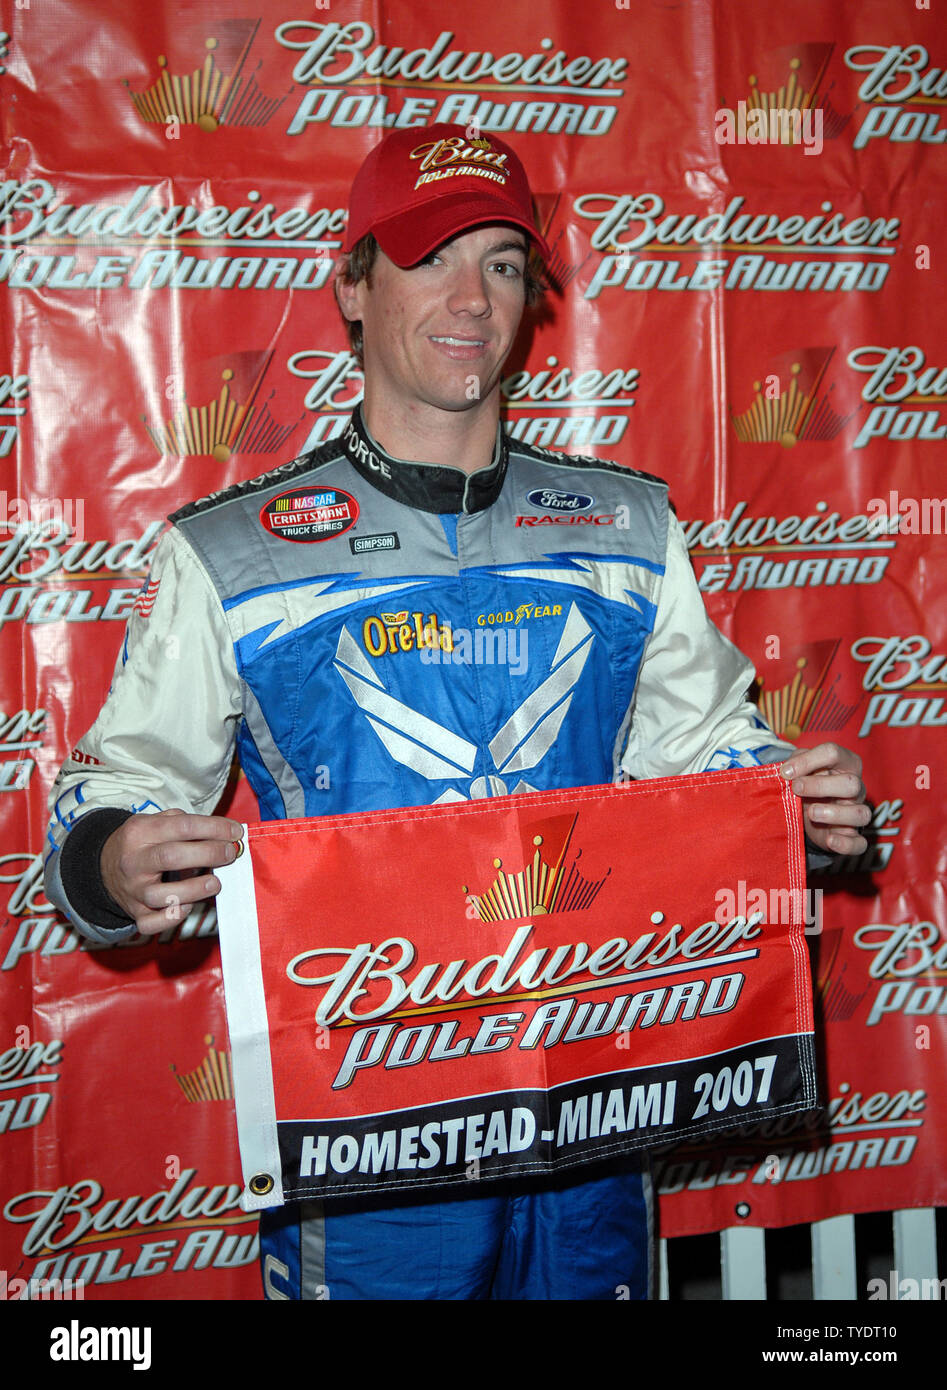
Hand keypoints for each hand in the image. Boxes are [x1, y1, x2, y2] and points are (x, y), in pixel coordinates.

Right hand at [100, 808, 244, 935]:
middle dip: (208, 854)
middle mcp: (134, 861)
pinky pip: (153, 923)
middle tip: (229, 854)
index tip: (235, 832)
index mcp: (140, 832)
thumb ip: (184, 822)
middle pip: (171, 857)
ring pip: (163, 895)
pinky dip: (173, 917)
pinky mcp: (135, 913)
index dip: (214, 828)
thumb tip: (224, 832)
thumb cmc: (142, 843)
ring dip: (195, 889)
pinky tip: (188, 905)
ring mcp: (133, 890)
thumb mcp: (154, 822)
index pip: (182, 826)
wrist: (103, 867)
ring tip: (215, 883)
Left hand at [779, 742, 869, 855]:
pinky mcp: (852, 837)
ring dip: (835, 814)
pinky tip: (830, 839)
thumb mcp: (799, 768)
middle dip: (820, 785)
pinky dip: (846, 844)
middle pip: (851, 782)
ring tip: (811, 813)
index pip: (833, 753)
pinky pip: (859, 844)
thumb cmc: (806, 784)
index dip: (808, 760)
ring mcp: (857, 812)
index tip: (786, 772)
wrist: (806, 812)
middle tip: (796, 789)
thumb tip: (787, 771)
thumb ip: (794, 763)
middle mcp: (856, 787)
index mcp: (844, 764)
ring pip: (861, 814)